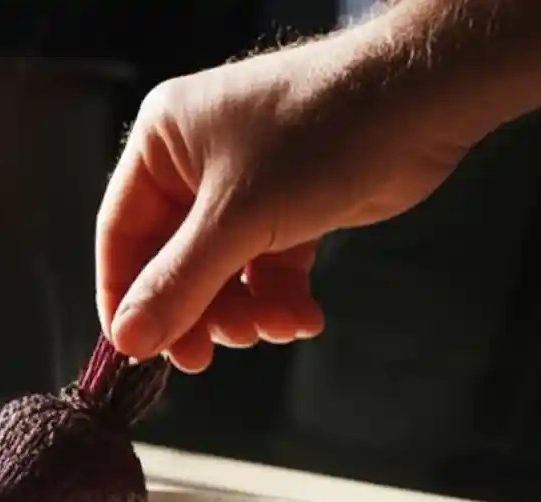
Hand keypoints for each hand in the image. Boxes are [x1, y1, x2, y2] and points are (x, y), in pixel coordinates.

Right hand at [95, 28, 477, 372]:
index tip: (137, 350)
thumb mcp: (236, 219)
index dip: (125, 296)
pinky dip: (280, 300)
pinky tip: (302, 319)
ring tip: (271, 329)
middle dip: (196, 311)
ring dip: (243, 312)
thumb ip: (179, 285)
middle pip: (172, 261)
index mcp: (162, 143)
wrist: (419, 105)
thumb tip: (129, 341)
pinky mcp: (290, 208)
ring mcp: (245, 186)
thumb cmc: (317, 135)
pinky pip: (267, 270)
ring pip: (223, 273)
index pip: (122, 233)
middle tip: (203, 358)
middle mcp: (196, 163)